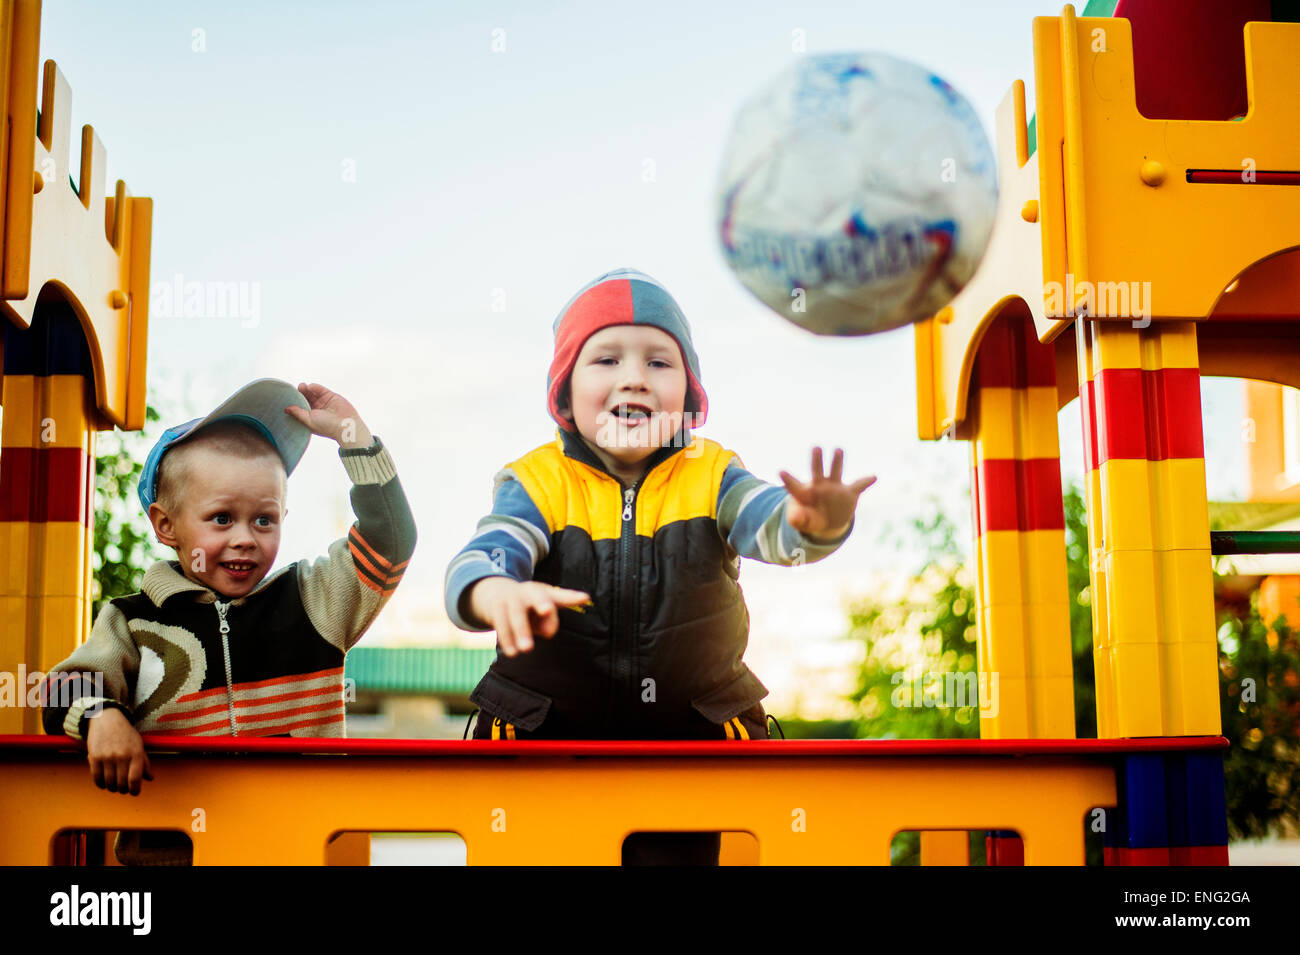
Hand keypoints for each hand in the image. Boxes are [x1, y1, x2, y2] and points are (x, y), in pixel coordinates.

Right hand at [86, 708, 152, 795]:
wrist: (107, 720)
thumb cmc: (126, 734)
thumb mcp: (139, 745)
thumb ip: (145, 762)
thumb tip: (150, 778)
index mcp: (136, 753)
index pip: (135, 779)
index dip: (135, 790)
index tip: (134, 793)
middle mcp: (122, 756)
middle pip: (121, 784)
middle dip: (123, 789)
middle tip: (123, 788)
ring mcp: (107, 757)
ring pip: (109, 783)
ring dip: (112, 787)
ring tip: (114, 785)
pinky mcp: (94, 757)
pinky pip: (97, 778)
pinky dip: (100, 784)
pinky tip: (104, 782)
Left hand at [285, 382, 373, 448]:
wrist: (346, 425)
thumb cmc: (326, 426)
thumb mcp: (308, 420)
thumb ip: (297, 413)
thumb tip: (286, 408)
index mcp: (310, 417)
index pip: (300, 407)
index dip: (295, 401)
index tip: (288, 396)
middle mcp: (317, 409)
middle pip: (306, 398)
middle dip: (300, 394)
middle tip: (295, 389)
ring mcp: (324, 402)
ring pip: (312, 393)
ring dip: (306, 389)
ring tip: (302, 386)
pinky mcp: (331, 396)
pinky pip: (321, 389)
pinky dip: (315, 387)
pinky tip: (310, 386)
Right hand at [468, 578, 590, 655]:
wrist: (496, 593)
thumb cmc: (528, 606)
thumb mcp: (542, 611)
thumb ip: (549, 622)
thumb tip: (549, 633)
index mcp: (543, 592)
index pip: (559, 595)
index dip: (571, 597)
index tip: (584, 598)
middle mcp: (528, 592)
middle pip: (536, 595)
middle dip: (542, 603)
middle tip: (548, 616)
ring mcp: (510, 599)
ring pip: (515, 613)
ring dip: (521, 630)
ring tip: (527, 649)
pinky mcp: (496, 609)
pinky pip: (500, 623)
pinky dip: (506, 639)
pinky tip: (512, 652)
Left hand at [778, 447, 875, 540]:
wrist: (827, 521)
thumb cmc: (808, 517)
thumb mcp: (801, 521)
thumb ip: (797, 520)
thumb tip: (795, 518)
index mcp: (804, 493)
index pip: (794, 486)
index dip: (787, 480)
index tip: (780, 472)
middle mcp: (819, 486)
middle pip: (816, 472)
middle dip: (816, 461)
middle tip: (815, 448)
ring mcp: (834, 488)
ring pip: (836, 472)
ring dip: (837, 461)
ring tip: (838, 450)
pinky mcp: (848, 494)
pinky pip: (858, 486)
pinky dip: (866, 482)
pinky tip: (873, 477)